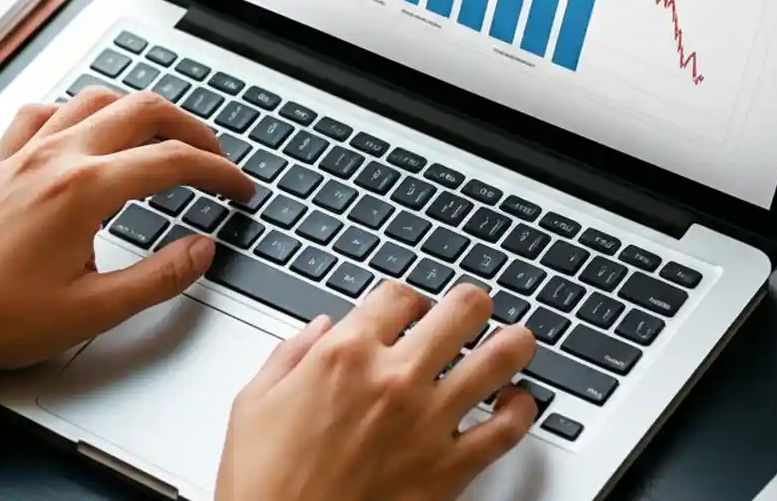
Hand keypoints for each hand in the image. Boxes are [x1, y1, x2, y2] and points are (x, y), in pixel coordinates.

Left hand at [0, 87, 253, 382]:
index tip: (239, 188)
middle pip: (143, 110)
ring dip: (139, 111)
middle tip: (214, 157)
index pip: (174, 162)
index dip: (219, 172)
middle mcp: (56, 159)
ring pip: (95, 99)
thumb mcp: (96, 310)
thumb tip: (202, 250)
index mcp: (85, 191)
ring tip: (163, 137)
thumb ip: (161, 276)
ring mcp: (23, 154)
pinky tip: (84, 132)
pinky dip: (76, 112)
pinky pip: (43, 113)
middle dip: (191, 129)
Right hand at [217, 283, 538, 500]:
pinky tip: (517, 401)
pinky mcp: (451, 467)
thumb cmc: (264, 484)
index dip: (409, 298)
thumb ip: (290, 356)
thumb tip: (320, 330)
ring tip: (514, 342)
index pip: (399, 294)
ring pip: (500, 357)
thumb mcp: (253, 404)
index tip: (411, 311)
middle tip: (471, 314)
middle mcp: (393, 378)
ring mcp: (428, 420)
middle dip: (471, 305)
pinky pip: (509, 427)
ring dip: (513, 342)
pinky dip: (522, 408)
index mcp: (344, 355)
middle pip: (463, 309)